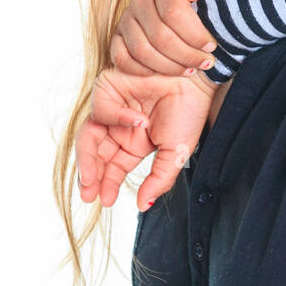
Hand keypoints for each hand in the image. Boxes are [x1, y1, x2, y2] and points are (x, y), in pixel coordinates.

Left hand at [76, 66, 217, 210]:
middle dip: (90, 176)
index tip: (106, 201)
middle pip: (95, 154)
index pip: (113, 167)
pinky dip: (117, 117)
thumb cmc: (190, 111)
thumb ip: (159, 180)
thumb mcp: (177, 153)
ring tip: (92, 176)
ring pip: (89, 135)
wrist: (197, 79)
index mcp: (135, 143)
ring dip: (88, 157)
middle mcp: (120, 127)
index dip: (107, 184)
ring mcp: (113, 108)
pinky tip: (139, 122)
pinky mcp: (110, 88)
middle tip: (89, 194)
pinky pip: (101, 109)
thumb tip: (142, 205)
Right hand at [110, 0, 222, 76]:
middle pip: (160, 36)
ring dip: (170, 66)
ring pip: (142, 50)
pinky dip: (142, 70)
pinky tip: (165, 73)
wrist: (185, 8)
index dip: (195, 34)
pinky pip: (121, 58)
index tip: (212, 45)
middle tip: (205, 62)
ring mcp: (126, 18)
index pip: (174, 13)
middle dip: (187, 55)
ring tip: (191, 70)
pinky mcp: (117, 35)